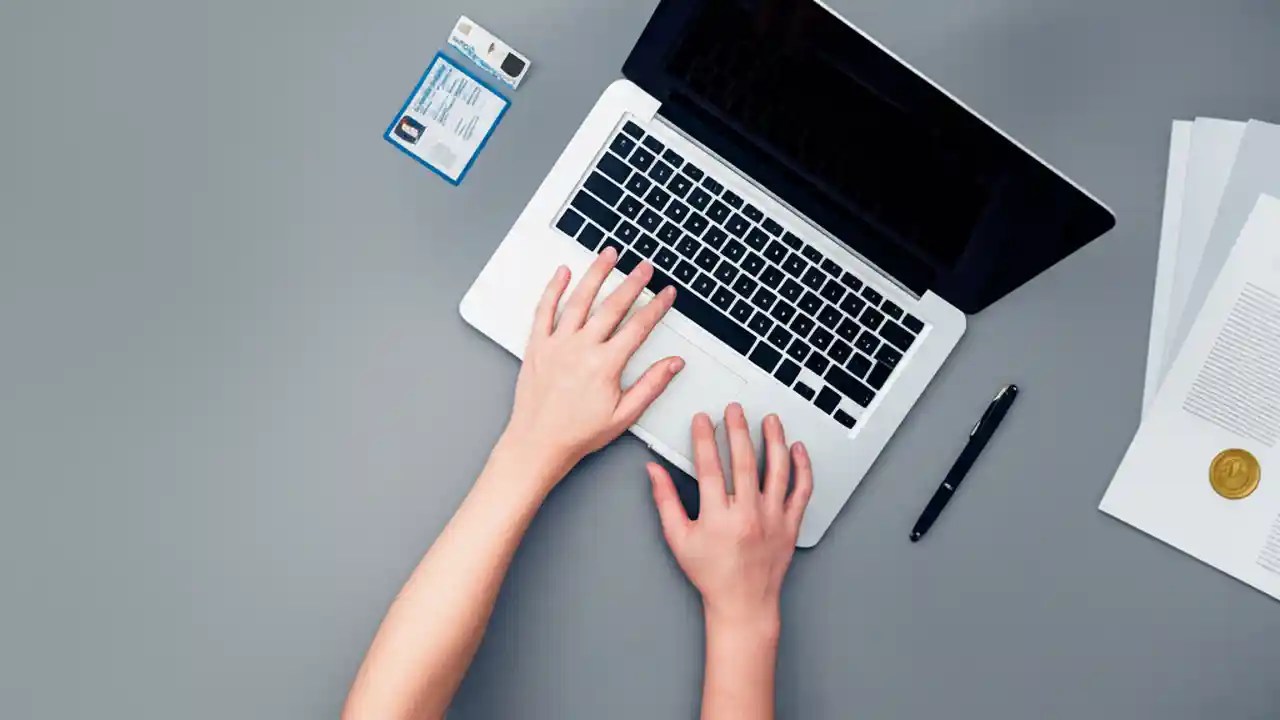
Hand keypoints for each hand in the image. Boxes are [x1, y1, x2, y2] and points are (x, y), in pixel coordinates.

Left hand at [501, 247, 683, 483]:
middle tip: (645, 267)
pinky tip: (562, 273)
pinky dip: (553, 289)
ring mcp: (557, 344)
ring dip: (596, 274)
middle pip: (612, 306)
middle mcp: (581, 348)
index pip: (638, 327)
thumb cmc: (578, 433)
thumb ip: (651, 385)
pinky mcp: (537, 346)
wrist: (537, 442)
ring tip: (609, 255)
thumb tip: (673, 364)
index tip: (666, 293)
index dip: (656, 307)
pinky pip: (544, 310)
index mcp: (605, 365)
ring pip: (579, 300)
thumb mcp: (624, 414)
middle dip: (632, 283)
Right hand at [647, 404, 813, 627]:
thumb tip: (653, 471)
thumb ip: (665, 500)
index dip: (704, 439)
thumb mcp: (679, 538)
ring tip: (770, 419)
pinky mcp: (791, 525)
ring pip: (777, 470)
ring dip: (774, 440)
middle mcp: (748, 516)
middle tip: (734, 410)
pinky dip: (802, 467)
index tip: (703, 420)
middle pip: (744, 462)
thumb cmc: (711, 574)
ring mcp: (773, 519)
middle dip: (738, 430)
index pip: (710, 468)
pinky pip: (801, 490)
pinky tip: (797, 449)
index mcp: (718, 519)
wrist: (743, 604)